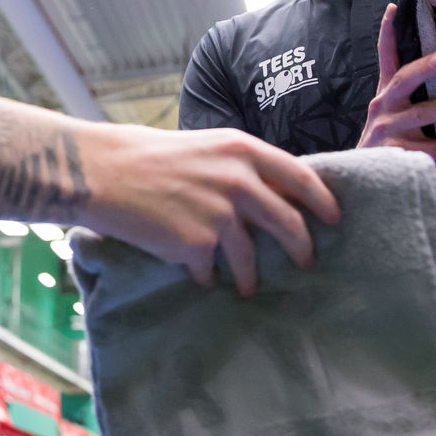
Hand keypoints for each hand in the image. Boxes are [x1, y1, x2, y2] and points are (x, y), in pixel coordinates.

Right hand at [79, 123, 341, 297]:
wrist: (101, 172)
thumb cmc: (145, 156)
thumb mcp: (203, 147)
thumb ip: (237, 168)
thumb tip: (266, 196)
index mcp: (242, 150)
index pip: (300, 178)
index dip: (323, 201)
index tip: (334, 219)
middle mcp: (238, 181)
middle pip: (288, 223)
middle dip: (301, 249)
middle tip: (305, 262)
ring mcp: (219, 216)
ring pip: (251, 258)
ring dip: (251, 277)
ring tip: (247, 287)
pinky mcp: (196, 246)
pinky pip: (211, 271)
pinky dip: (206, 276)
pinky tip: (197, 275)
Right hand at [359, 3, 435, 162]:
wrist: (364, 175)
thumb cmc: (389, 137)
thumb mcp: (392, 108)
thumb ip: (406, 87)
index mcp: (386, 92)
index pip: (386, 56)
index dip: (388, 31)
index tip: (395, 7)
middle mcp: (384, 106)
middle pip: (403, 81)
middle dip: (423, 68)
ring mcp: (390, 129)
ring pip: (423, 114)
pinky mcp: (399, 152)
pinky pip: (434, 149)